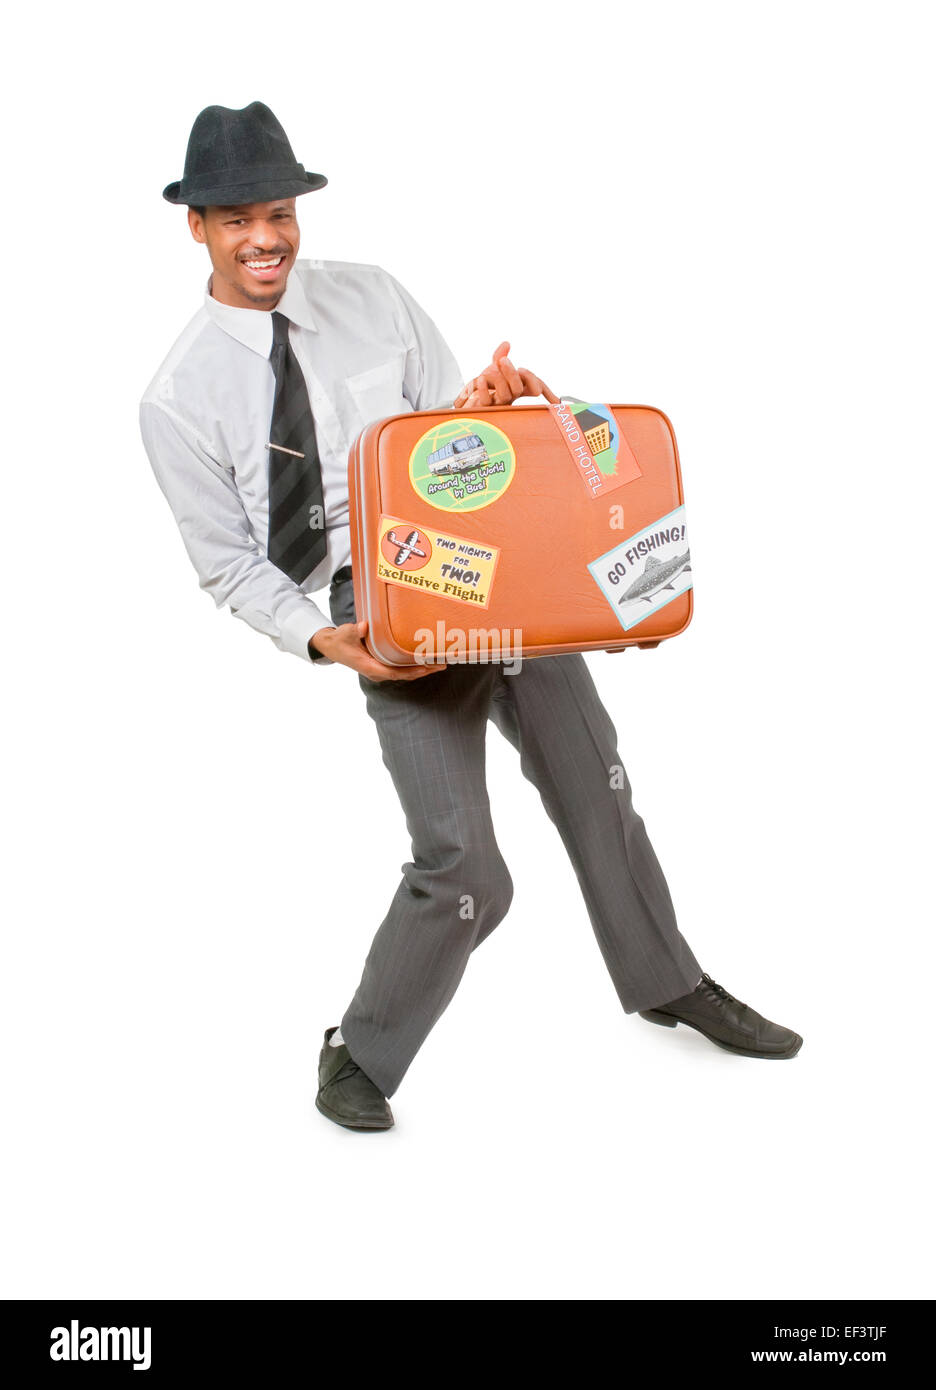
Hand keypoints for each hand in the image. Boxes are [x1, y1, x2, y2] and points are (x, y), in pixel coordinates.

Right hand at [310, 619, 446, 680]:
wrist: (332, 646)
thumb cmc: (340, 640)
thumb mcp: (345, 633)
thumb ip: (354, 631)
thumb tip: (363, 627)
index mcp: (370, 667)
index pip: (394, 673)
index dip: (410, 671)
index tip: (425, 668)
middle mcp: (377, 671)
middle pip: (404, 675)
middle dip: (424, 670)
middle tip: (442, 664)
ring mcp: (381, 669)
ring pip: (405, 673)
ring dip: (422, 669)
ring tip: (440, 663)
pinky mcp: (383, 665)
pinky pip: (402, 668)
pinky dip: (415, 665)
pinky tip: (426, 660)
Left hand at [453, 340, 559, 409]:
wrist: (470, 398)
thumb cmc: (487, 385)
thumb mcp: (493, 369)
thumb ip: (499, 356)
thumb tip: (506, 343)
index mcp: (518, 387)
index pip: (535, 387)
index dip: (532, 379)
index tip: (521, 369)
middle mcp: (511, 396)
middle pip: (518, 389)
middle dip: (511, 373)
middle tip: (503, 361)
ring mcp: (499, 403)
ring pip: (505, 395)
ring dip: (497, 378)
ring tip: (488, 371)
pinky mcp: (485, 407)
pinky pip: (486, 400)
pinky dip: (484, 388)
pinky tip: (481, 379)